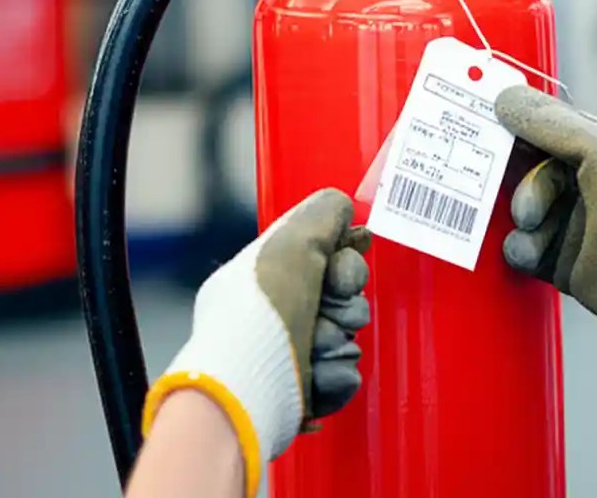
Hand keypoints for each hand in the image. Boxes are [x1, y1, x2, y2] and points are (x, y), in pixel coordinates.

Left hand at [141, 188, 370, 497]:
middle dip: (345, 304)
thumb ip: (325, 213)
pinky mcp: (305, 390)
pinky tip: (315, 373)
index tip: (348, 262)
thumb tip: (343, 206)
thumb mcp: (294, 240)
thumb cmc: (261, 311)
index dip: (346, 260)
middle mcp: (278, 311)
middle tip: (328, 307)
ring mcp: (292, 353)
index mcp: (268, 274)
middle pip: (345, 298)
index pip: (326, 256)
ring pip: (348, 337)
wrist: (248, 385)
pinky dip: (335, 374)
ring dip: (338, 339)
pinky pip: (346, 373)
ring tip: (313, 347)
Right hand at [495, 86, 596, 392]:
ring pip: (522, 207)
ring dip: (522, 216)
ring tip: (531, 226)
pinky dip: (521, 247)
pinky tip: (531, 252)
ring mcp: (575, 222)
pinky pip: (523, 246)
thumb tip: (506, 98)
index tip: (490, 122)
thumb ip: (553, 124)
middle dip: (524, 181)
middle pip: (532, 168)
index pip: (554, 127)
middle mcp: (591, 183)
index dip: (523, 125)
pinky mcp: (562, 261)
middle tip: (525, 199)